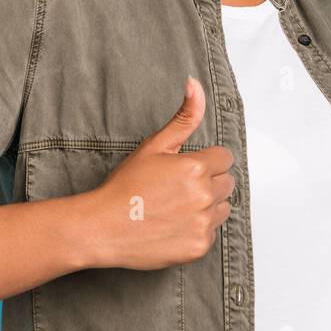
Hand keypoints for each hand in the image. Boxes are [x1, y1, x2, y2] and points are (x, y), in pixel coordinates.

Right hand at [82, 76, 234, 269]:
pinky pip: (211, 233)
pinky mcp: (198, 247)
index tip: (185, 169)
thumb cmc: (125, 186)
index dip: (205, 162)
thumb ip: (183, 116)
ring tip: (176, 207)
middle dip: (208, 182)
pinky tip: (173, 225)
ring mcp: (202, 223)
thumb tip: (194, 83)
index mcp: (196, 167)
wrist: (104, 227)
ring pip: (223, 208)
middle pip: (227, 183)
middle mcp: (204, 195)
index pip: (224, 158)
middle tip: (178, 188)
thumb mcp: (154, 145)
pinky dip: (197, 230)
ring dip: (207, 206)